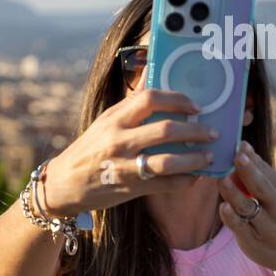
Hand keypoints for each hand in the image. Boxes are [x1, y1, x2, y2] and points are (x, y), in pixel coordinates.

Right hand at [42, 89, 218, 215]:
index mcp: (114, 120)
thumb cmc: (88, 150)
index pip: (150, 99)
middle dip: (196, 131)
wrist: (63, 184)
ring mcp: (124, 166)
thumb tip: (157, 86)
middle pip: (166, 130)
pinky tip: (194, 176)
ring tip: (209, 157)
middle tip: (212, 133)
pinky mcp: (129, 188)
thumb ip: (129, 108)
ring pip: (168, 161)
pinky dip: (184, 180)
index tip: (195, 107)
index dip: (178, 100)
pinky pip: (165, 184)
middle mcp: (119, 141)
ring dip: (195, 159)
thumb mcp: (104, 124)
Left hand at [217, 140, 275, 275]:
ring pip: (248, 208)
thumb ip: (260, 171)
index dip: (250, 159)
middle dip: (249, 172)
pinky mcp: (253, 242)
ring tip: (222, 179)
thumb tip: (243, 145)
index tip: (239, 145)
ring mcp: (267, 227)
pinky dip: (231, 217)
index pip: (265, 172)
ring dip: (235, 194)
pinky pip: (241, 228)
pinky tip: (223, 207)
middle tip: (236, 156)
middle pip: (261, 188)